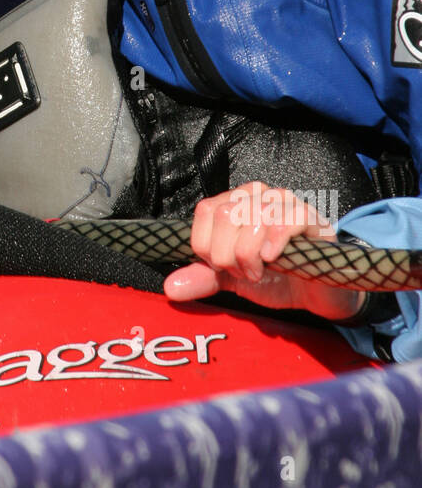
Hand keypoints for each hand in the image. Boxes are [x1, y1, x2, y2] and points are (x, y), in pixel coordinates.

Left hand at [163, 181, 364, 320]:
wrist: (316, 294)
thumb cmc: (276, 279)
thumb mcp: (232, 280)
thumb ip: (203, 278)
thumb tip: (171, 288)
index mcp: (234, 202)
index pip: (206, 211)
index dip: (207, 246)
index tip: (221, 267)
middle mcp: (257, 194)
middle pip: (226, 215)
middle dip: (228, 255)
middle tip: (244, 272)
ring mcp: (285, 202)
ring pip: (252, 218)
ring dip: (251, 255)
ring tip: (261, 270)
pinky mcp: (311, 216)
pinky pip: (286, 219)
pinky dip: (274, 243)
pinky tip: (273, 259)